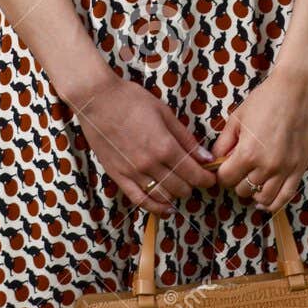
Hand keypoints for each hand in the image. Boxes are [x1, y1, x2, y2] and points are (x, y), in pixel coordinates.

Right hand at [66, 70, 218, 216]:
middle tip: (196, 178)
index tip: (211, 177)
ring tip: (181, 187)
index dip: (206, 179)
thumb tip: (206, 157)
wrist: (96, 100)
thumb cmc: (132, 100)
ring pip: (162, 196)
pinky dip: (154, 207)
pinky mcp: (118, 176)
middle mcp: (150, 164)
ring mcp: (133, 173)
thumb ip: (186, 138)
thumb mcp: (165, 113)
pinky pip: (139, 199)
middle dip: (192, 185)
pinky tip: (165, 208)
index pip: (193, 173)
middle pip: (180, 187)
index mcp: (165, 146)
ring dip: (176, 195)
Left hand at [209, 66, 307, 212]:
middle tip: (240, 168)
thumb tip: (215, 161)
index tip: (224, 167)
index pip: (225, 179)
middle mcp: (267, 166)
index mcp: (248, 153)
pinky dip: (274, 202)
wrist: (298, 88)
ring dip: (254, 192)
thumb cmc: (265, 99)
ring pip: (264, 198)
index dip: (221, 174)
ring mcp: (286, 169)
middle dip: (237, 181)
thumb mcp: (236, 118)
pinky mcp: (300, 168)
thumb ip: (223, 143)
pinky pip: (286, 197)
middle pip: (243, 190)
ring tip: (253, 180)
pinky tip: (266, 199)